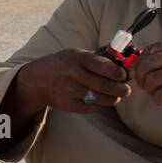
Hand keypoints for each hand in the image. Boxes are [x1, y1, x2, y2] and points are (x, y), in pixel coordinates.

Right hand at [7, 48, 130, 115]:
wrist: (36, 80)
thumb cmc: (61, 65)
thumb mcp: (75, 54)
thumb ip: (95, 59)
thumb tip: (119, 64)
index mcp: (77, 58)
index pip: (103, 65)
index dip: (117, 72)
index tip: (124, 76)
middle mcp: (73, 73)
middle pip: (103, 84)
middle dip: (119, 89)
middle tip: (126, 91)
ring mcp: (68, 90)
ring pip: (97, 98)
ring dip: (111, 99)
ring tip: (116, 98)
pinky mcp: (65, 104)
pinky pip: (87, 108)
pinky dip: (97, 106)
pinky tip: (100, 103)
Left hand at [131, 36, 161, 107]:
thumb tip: (136, 66)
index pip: (149, 50)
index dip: (138, 63)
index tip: (135, 73)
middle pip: (147, 65)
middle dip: (140, 78)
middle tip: (143, 85)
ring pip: (152, 80)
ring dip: (148, 90)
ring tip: (154, 92)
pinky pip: (161, 95)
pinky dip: (156, 99)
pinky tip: (161, 99)